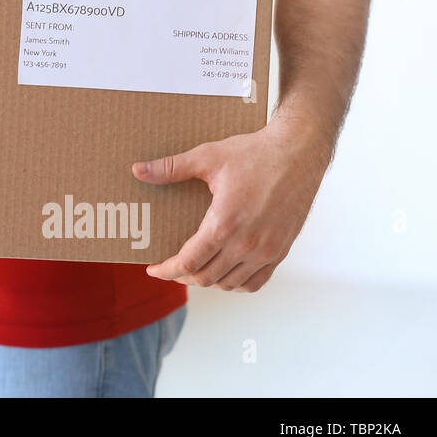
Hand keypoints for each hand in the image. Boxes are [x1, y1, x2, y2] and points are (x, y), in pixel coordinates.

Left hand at [131, 120, 330, 291]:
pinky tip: (224, 273)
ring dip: (207, 281)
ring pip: (229, 284)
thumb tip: (137, 170)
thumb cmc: (254, 153)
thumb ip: (170, 168)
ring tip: (193, 268)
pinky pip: (255, 282)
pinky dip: (235, 284)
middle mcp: (247, 244)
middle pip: (206, 278)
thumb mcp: (208, 157)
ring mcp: (267, 250)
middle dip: (182, 276)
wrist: (299, 152)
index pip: (189, 262)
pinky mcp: (282, 250)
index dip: (167, 270)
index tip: (152, 269)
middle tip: (169, 266)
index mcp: (225, 224)